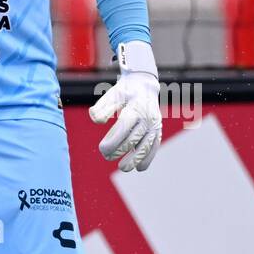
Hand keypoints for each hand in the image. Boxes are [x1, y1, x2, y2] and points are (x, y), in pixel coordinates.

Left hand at [89, 41, 161, 172]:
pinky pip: (154, 146)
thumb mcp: (112, 94)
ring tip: (123, 168)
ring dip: (135, 159)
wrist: (145, 85)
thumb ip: (102, 107)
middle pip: (133, 138)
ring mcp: (154, 125)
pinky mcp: (158, 130)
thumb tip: (95, 120)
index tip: (102, 149)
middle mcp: (147, 117)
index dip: (113, 140)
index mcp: (135, 107)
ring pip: (146, 145)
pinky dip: (148, 158)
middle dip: (119, 150)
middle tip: (106, 156)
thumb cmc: (125, 91)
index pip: (124, 127)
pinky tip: (140, 168)